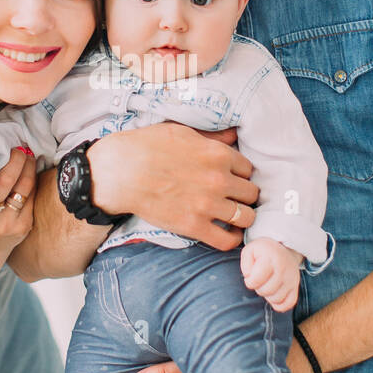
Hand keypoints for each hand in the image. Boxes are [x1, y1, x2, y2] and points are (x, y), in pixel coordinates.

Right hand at [88, 123, 259, 250]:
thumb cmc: (146, 147)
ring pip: (246, 217)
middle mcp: (219, 180)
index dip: (241, 174)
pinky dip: (232, 239)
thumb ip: (211, 136)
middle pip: (252, 193)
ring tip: (234, 216)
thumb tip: (232, 136)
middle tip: (235, 198)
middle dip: (245, 195)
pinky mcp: (194, 226)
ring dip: (242, 216)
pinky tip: (229, 233)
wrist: (120, 172)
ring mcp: (208, 205)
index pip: (248, 168)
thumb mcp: (182, 132)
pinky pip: (227, 240)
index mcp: (218, 154)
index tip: (234, 178)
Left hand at [240, 238, 301, 311]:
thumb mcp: (250, 251)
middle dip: (258, 287)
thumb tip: (249, 277)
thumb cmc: (264, 252)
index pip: (256, 281)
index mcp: (272, 259)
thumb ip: (245, 264)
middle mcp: (285, 270)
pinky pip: (288, 304)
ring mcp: (292, 280)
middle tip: (260, 279)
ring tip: (267, 284)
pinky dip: (279, 303)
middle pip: (265, 291)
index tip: (250, 276)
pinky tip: (274, 293)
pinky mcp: (296, 288)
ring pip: (275, 299)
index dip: (249, 281)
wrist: (284, 249)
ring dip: (267, 295)